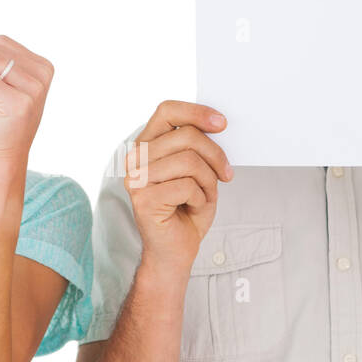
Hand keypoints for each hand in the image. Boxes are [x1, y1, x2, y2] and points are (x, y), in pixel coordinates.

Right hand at [126, 101, 232, 272]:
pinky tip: (192, 208)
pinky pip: (187, 186)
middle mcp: (135, 159)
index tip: (221, 123)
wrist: (176, 250)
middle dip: (215, 155)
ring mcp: (136, 179)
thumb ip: (196, 146)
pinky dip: (200, 199)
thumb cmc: (187, 210)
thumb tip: (216, 123)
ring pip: (189, 160)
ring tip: (205, 195)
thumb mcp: (197, 170)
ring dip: (208, 181)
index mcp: (146, 146)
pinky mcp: (143, 200)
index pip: (167, 111)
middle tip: (226, 174)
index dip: (196, 112)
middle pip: (186, 135)